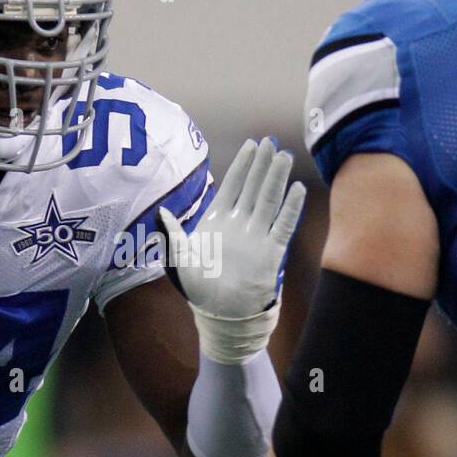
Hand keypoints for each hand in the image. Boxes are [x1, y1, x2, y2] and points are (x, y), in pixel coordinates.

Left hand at [160, 138, 305, 361]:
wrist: (219, 314)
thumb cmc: (198, 287)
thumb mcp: (179, 258)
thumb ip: (172, 233)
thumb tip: (160, 212)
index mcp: (219, 220)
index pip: (234, 185)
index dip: (243, 165)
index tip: (251, 145)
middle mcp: (240, 224)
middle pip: (254, 187)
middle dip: (262, 165)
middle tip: (271, 142)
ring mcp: (257, 236)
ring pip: (269, 200)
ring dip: (276, 179)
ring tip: (283, 156)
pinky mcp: (270, 252)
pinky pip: (283, 225)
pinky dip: (290, 208)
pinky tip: (297, 189)